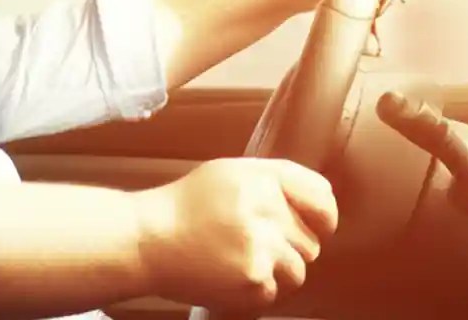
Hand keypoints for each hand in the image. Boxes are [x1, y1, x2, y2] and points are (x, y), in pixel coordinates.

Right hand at [133, 158, 338, 310]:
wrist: (144, 240)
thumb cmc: (182, 209)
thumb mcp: (227, 176)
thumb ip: (272, 183)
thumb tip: (320, 203)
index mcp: (259, 177)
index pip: (321, 196)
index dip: (323, 216)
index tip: (317, 225)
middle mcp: (264, 207)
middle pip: (311, 242)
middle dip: (286, 248)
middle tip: (248, 245)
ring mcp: (260, 245)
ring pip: (297, 271)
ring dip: (273, 272)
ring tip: (235, 261)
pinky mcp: (253, 278)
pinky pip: (274, 292)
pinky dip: (253, 290)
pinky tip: (226, 274)